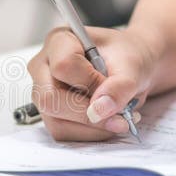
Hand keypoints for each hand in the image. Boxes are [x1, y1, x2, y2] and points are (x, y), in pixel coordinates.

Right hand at [27, 27, 156, 140]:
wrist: (129, 68)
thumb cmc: (126, 58)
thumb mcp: (132, 65)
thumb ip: (119, 85)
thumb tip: (99, 110)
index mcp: (59, 41)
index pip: (63, 66)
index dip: (90, 82)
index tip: (115, 86)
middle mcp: (43, 66)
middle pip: (50, 98)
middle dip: (88, 113)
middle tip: (121, 116)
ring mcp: (42, 92)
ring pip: (55, 122)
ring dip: (92, 128)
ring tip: (118, 118)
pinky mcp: (50, 113)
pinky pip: (63, 133)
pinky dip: (89, 134)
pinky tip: (107, 122)